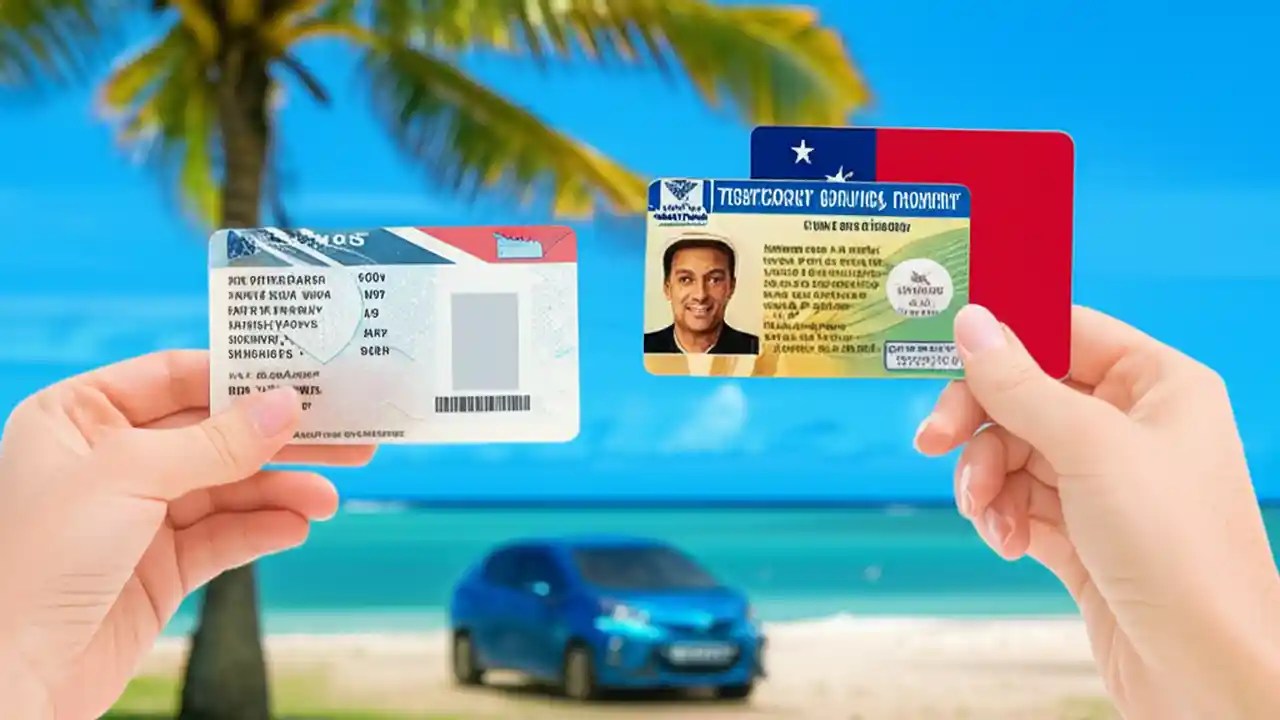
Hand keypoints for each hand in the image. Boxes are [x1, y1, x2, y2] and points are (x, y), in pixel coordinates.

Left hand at [0, 350, 374, 718]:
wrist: (12, 676)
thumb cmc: (35, 562)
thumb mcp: (129, 478)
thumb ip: (216, 441)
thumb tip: (286, 405)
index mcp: (78, 416)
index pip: (176, 376)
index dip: (241, 378)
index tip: (305, 379)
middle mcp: (108, 459)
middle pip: (214, 432)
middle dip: (278, 437)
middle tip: (345, 433)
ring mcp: (137, 514)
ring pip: (228, 487)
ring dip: (280, 490)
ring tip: (325, 498)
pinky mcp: (161, 566)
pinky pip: (225, 535)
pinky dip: (264, 528)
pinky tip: (297, 526)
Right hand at [914, 305, 1279, 718]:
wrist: (1204, 668)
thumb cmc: (1176, 547)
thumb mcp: (1088, 447)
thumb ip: (1019, 384)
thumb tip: (972, 321)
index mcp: (1157, 384)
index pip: (1066, 332)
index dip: (1006, 338)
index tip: (945, 351)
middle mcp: (1134, 427)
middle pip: (1027, 395)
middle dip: (979, 422)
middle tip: (933, 441)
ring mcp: (1107, 483)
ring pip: (1015, 452)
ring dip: (986, 478)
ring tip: (981, 512)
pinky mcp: (1084, 534)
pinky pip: (1020, 502)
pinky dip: (1000, 516)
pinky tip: (1004, 541)